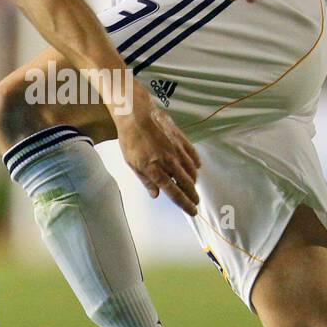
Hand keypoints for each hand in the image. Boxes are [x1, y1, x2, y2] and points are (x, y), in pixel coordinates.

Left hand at [115, 85, 199, 214]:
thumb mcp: (132, 163)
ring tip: (192, 187)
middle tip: (195, 203)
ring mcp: (177, 150)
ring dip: (193, 182)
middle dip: (193, 196)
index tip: (192, 211)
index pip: (174, 193)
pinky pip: (193, 155)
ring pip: (191, 171)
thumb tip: (156, 195)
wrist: (136, 115)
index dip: (185, 204)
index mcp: (155, 171)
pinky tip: (196, 168)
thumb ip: (146, 180)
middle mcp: (169, 162)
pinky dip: (196, 164)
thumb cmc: (130, 140)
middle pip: (186, 184)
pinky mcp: (181, 139)